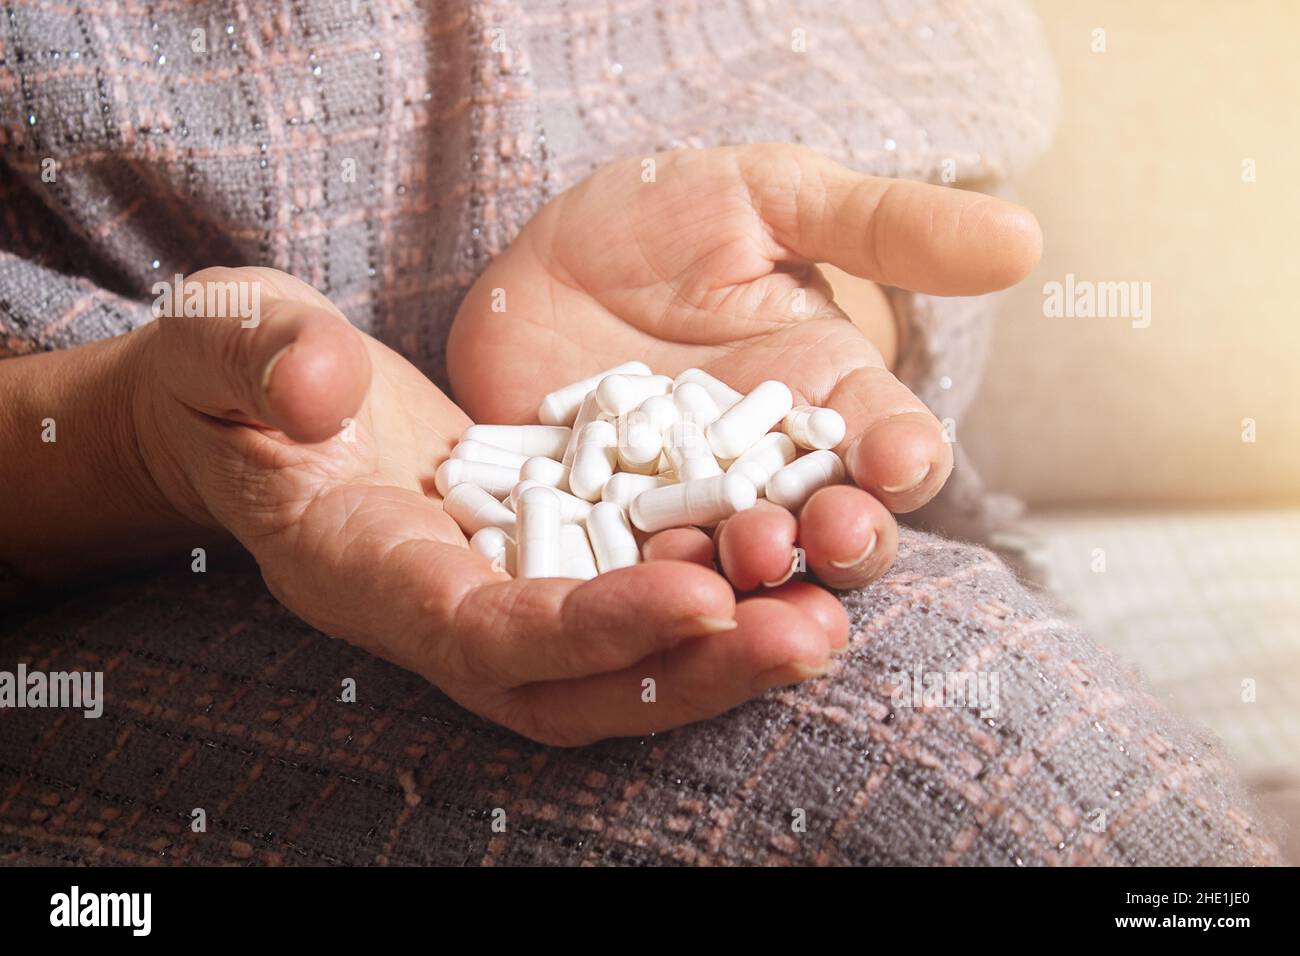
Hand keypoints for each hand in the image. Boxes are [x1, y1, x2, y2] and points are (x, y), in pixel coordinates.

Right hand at [128, 267, 834, 745]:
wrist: (264, 404)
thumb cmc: (229, 373)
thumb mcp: (224, 340)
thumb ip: (259, 357)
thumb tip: (322, 383)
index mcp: (362, 570)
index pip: (480, 631)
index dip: (588, 630)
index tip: (702, 597)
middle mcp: (438, 607)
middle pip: (570, 687)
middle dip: (688, 676)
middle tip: (808, 636)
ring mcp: (493, 593)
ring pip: (613, 667)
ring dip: (721, 656)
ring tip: (826, 618)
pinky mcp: (537, 559)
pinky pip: (627, 602)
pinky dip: (709, 600)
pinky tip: (788, 566)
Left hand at [449, 144, 1040, 590]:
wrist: (538, 257)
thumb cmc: (662, 219)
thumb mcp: (768, 198)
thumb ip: (883, 226)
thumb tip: (1024, 241)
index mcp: (830, 401)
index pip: (893, 448)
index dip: (903, 460)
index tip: (895, 460)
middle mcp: (770, 473)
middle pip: (830, 530)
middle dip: (841, 540)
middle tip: (827, 533)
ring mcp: (689, 512)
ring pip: (741, 570)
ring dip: (751, 577)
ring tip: (740, 560)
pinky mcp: (609, 534)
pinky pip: (633, 576)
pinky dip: (642, 590)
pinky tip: (639, 586)